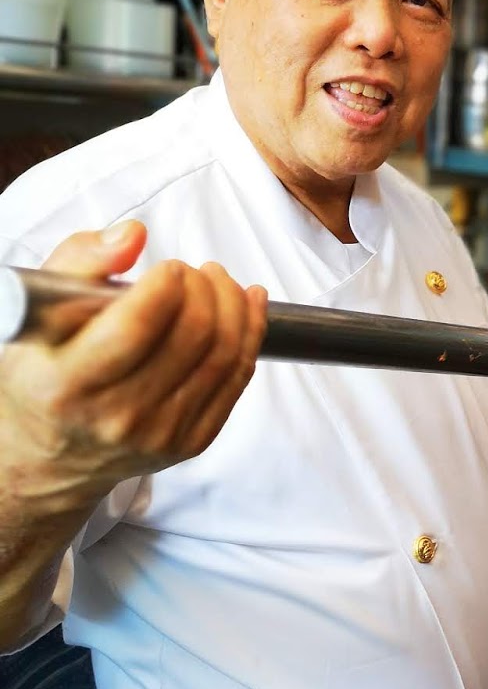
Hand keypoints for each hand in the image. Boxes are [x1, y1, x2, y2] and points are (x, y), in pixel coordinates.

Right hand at [0, 222, 266, 515]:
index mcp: (68, 385)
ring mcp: (159, 434)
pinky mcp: (191, 442)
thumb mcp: (35, 314)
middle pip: (192, 335)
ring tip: (214, 280)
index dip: (167, 284)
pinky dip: (250, 331)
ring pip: (224, 354)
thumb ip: (79, 261)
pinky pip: (237, 377)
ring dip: (231, 303)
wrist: (48, 452)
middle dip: (203, 287)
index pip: (136, 326)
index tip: (168, 266)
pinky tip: (245, 303)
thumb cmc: (42, 375)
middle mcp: (116, 417)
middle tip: (191, 271)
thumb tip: (132, 235)